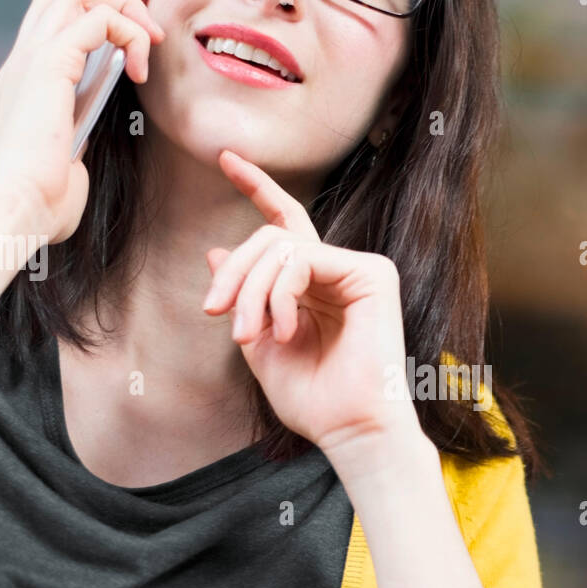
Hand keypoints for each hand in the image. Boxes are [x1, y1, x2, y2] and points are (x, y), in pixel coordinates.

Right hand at [0, 0, 165, 243]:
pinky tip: (140, 70)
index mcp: (25, 84)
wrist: (16, 210)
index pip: (53, 22)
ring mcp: (32, 61)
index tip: (134, 18)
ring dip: (123, 5)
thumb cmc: (39, 205)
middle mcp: (23, 64)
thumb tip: (78, 160)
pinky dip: (127, 32)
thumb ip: (72, 150)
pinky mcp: (50, 66)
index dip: (93, 7)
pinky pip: (97, 20)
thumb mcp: (64, 167)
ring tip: (153, 34)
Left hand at [202, 149, 423, 457]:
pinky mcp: (371, 274)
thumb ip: (241, 299)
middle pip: (270, 235)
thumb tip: (216, 251)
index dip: (256, 185)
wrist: (350, 429)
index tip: (224, 158)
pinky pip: (303, 259)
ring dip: (251, 290)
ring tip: (247, 333)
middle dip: (234, 272)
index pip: (284, 223)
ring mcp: (358, 268)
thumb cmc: (313, 400)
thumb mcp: (260, 345)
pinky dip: (280, 294)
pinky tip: (285, 330)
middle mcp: (338, 270)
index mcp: (315, 284)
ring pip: (281, 245)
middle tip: (215, 312)